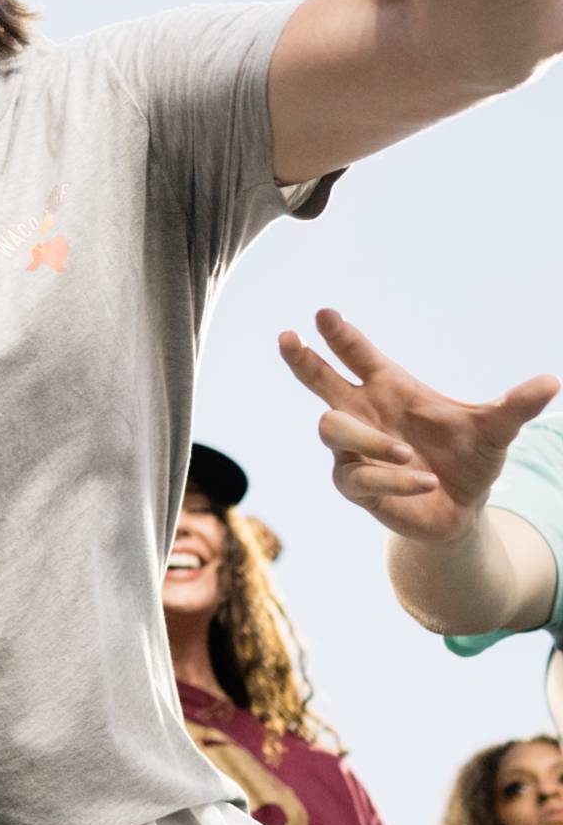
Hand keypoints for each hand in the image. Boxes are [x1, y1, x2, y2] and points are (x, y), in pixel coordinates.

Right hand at [280, 307, 556, 541]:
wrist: (461, 510)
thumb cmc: (469, 459)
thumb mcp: (495, 431)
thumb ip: (515, 407)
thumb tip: (553, 382)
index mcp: (389, 389)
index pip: (358, 355)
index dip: (341, 336)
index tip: (325, 315)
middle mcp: (364, 413)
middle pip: (318, 380)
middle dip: (303, 360)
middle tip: (288, 337)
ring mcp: (352, 449)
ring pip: (332, 428)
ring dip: (371, 440)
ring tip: (409, 454)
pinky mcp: (353, 484)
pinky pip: (358, 475)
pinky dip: (393, 479)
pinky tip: (423, 482)